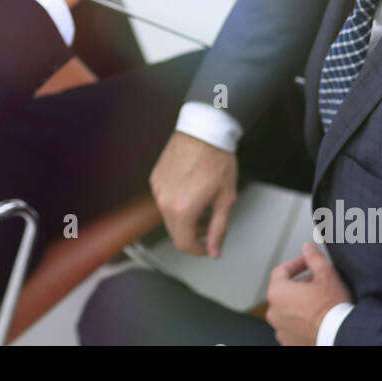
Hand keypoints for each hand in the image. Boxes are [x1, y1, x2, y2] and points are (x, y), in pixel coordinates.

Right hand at [149, 131, 237, 257]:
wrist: (204, 130)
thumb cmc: (217, 159)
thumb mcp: (225, 199)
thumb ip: (218, 228)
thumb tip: (214, 250)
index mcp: (182, 210)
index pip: (184, 244)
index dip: (199, 250)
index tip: (208, 246)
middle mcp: (164, 201)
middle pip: (175, 232)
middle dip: (193, 233)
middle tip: (210, 222)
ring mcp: (158, 188)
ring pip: (169, 216)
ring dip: (184, 217)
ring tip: (202, 203)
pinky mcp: (156, 178)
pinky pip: (164, 199)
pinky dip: (177, 202)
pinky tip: (192, 189)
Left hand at [265, 241, 352, 344]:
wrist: (340, 336)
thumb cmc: (332, 308)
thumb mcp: (326, 275)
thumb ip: (314, 258)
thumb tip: (308, 247)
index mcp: (277, 293)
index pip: (281, 271)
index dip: (296, 263)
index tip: (307, 262)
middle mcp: (274, 312)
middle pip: (284, 290)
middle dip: (300, 283)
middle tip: (318, 281)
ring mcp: (280, 329)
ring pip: (288, 309)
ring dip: (300, 302)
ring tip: (319, 300)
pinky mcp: (289, 341)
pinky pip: (292, 325)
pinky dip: (301, 319)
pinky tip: (316, 317)